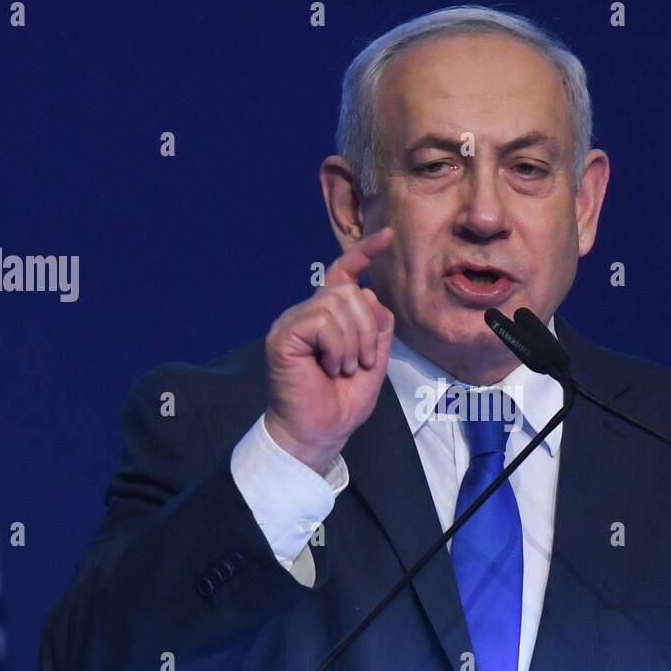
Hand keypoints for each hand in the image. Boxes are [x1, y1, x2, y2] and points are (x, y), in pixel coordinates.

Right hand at [264, 227, 395, 474]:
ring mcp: (291, 323)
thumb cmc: (341, 401)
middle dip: (368, 328)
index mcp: (327, 317)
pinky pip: (322, 321)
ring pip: (338, 303)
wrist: (319, 433)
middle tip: (360, 362)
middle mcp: (306, 314)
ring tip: (343, 368)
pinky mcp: (283, 336)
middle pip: (350, 290)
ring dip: (354, 342)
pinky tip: (330, 367)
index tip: (387, 237)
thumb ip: (377, 325)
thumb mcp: (374, 358)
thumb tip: (370, 293)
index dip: (364, 254)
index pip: (343, 274)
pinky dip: (337, 346)